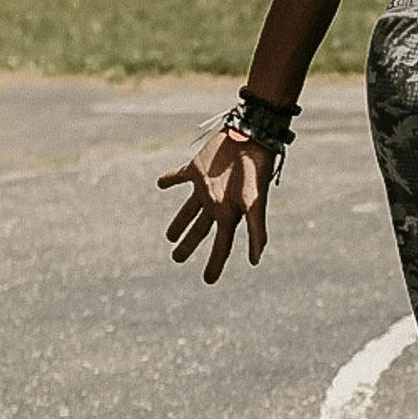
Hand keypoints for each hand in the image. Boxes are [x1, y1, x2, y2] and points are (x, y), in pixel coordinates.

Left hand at [157, 129, 274, 282]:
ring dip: (179, 223)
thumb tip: (255, 261)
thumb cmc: (255, 171)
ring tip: (169, 237)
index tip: (208, 281)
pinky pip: (179, 177)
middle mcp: (217, 204)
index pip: (221, 246)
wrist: (252, 137)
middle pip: (200, 231)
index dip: (215, 264)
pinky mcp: (197, 169)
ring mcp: (206, 188)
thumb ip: (257, 231)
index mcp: (229, 215)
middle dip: (189, 246)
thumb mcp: (256, 203)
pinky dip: (170, 180)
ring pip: (189, 211)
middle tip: (176, 259)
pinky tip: (160, 183)